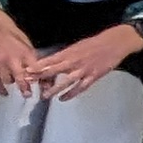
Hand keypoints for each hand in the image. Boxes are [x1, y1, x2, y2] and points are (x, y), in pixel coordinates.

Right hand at [0, 11, 44, 93]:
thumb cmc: (15, 37)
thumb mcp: (28, 46)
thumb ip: (33, 61)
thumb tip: (41, 74)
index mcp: (25, 53)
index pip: (34, 69)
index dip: (39, 79)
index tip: (43, 88)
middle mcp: (13, 59)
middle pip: (19, 77)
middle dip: (24, 87)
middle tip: (28, 95)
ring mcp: (0, 63)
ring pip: (7, 80)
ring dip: (12, 83)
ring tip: (15, 83)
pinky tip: (4, 92)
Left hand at [27, 23, 142, 101]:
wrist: (115, 42)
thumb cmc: (94, 44)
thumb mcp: (77, 46)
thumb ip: (65, 55)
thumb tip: (50, 61)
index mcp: (70, 52)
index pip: (51, 60)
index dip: (38, 66)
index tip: (27, 70)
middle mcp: (75, 61)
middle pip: (55, 69)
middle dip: (41, 76)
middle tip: (29, 82)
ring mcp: (84, 70)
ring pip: (67, 81)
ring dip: (55, 88)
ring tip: (44, 96)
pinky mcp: (93, 76)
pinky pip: (81, 87)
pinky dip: (71, 94)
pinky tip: (63, 99)